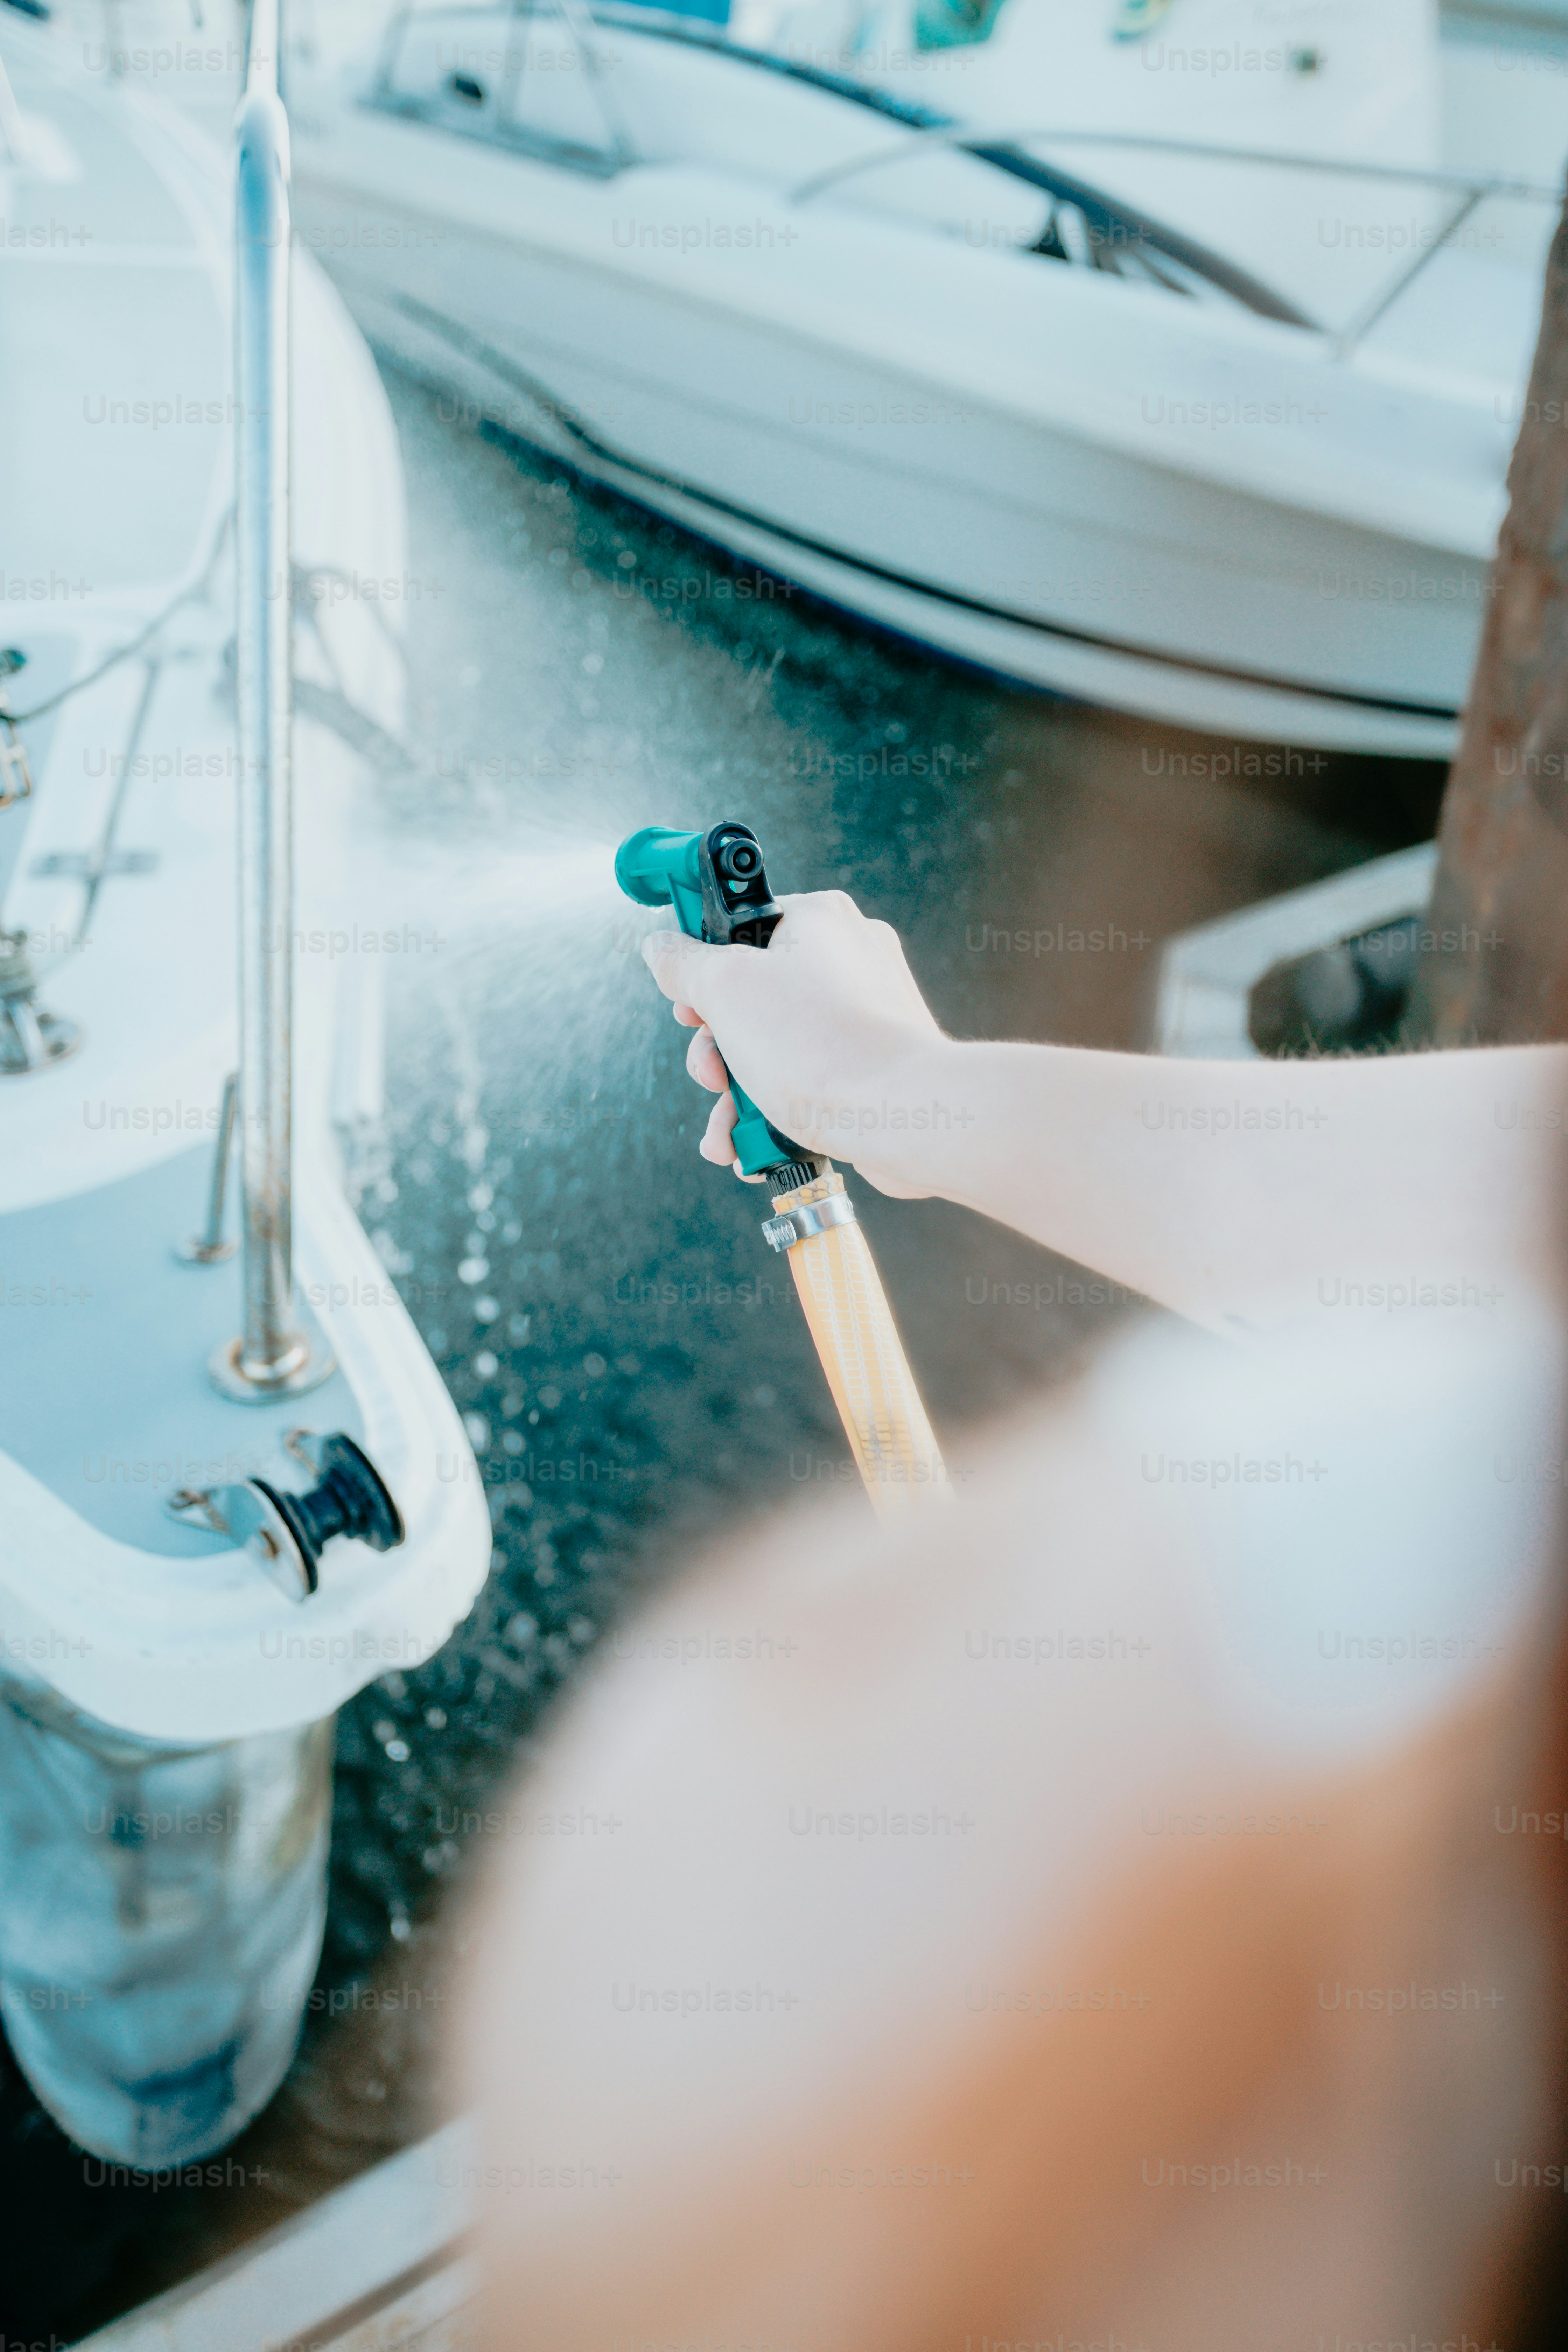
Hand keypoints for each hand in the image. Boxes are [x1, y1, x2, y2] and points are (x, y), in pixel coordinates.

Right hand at [639, 890, 949, 1193]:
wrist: (902, 1117)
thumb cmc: (820, 1045)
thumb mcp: (724, 990)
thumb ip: (683, 964)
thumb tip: (659, 946)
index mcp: (818, 919)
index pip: (739, 926)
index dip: (701, 969)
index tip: (686, 1006)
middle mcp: (848, 958)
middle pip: (751, 995)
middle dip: (716, 1047)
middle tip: (710, 1074)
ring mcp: (865, 1014)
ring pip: (775, 1045)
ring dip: (736, 1092)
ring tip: (726, 1130)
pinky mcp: (872, 1065)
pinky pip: (807, 1077)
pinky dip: (773, 1110)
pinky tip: (749, 1146)